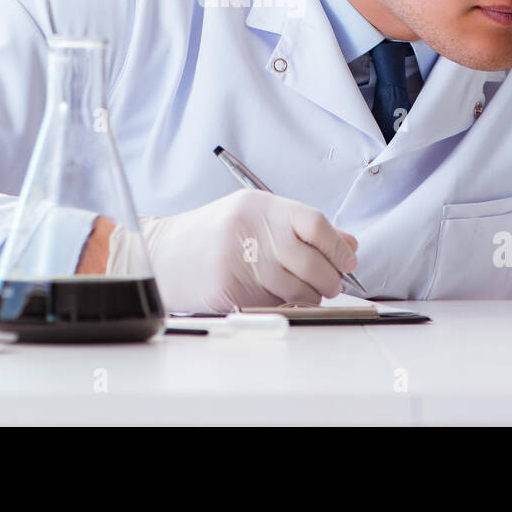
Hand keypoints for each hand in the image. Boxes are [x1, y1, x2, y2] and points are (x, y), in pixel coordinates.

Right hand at [104, 189, 358, 312]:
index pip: (313, 222)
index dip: (337, 246)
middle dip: (329, 278)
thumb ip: (301, 227)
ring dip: (310, 296)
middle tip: (332, 285)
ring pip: (293, 287)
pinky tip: (278, 298)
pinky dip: (284, 306)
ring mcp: (234, 259)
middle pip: (308, 259)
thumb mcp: (255, 217)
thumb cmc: (213, 236)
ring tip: (307, 294)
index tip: (348, 261)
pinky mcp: (225, 288)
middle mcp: (247, 228)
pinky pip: (270, 304)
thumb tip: (348, 245)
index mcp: (258, 205)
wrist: (162, 254)